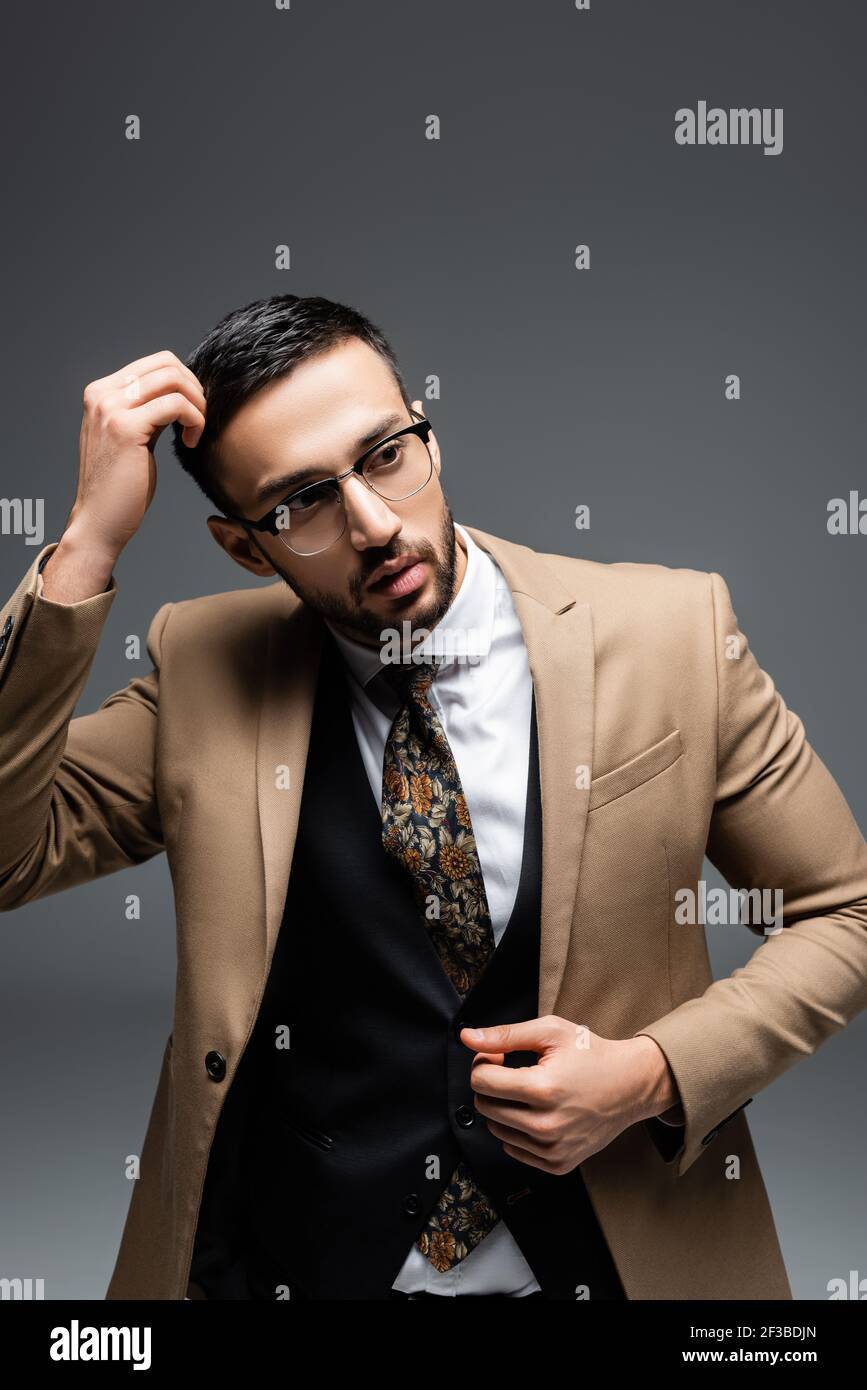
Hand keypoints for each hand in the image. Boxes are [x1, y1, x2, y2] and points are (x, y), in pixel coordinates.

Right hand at [42, 350, 206, 602]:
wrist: (99, 521)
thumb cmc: (122, 486)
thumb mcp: (132, 436)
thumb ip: (147, 409)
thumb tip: (182, 389)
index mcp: (101, 392)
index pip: (156, 362)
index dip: (186, 382)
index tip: (193, 412)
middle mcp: (102, 394)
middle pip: (167, 365)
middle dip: (195, 390)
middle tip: (199, 422)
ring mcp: (111, 408)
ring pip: (174, 380)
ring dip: (197, 405)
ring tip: (195, 432)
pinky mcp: (126, 427)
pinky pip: (177, 405)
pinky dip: (194, 421)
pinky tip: (191, 443)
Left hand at [460, 1016, 678, 1174]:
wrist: (630, 1085)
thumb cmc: (591, 1054)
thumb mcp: (551, 1032)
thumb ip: (505, 1034)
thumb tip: (467, 1038)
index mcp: (543, 1089)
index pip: (482, 1082)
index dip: (484, 1062)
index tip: (500, 1056)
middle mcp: (547, 1124)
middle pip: (485, 1106)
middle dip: (491, 1085)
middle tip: (512, 1071)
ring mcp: (553, 1148)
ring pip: (496, 1129)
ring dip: (503, 1107)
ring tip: (527, 1091)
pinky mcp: (558, 1163)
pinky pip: (514, 1149)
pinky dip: (517, 1130)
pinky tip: (536, 1111)